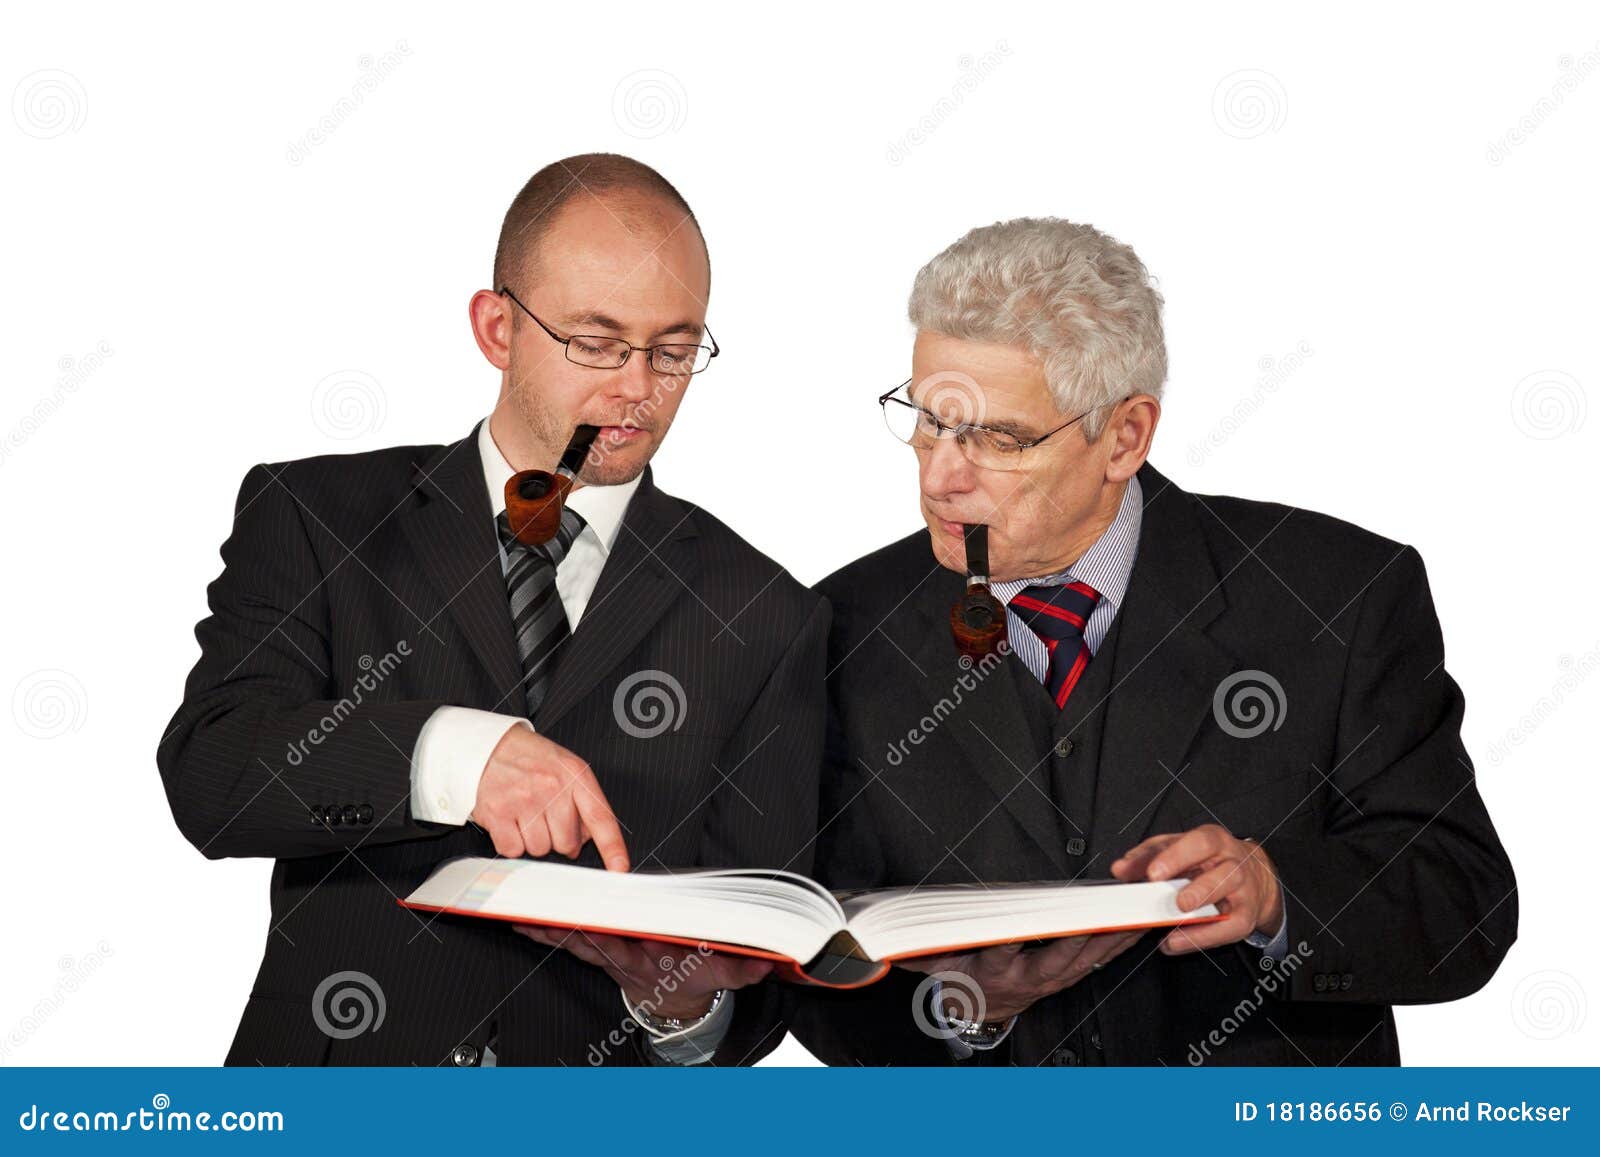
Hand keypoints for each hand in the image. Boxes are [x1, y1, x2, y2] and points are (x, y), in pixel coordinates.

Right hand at [470, 726, 628, 870]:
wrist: (489, 746)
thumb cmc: (531, 760)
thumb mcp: (566, 768)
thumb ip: (581, 802)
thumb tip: (585, 841)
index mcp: (575, 775)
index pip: (600, 818)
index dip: (612, 848)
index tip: (620, 869)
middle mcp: (551, 787)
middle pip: (566, 843)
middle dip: (558, 838)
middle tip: (545, 818)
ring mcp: (524, 800)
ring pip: (540, 849)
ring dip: (533, 839)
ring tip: (525, 814)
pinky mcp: (497, 813)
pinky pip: (513, 850)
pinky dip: (512, 842)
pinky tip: (510, 821)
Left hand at [514, 926, 772, 1018]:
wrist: (675, 1005)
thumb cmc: (695, 979)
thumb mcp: (722, 976)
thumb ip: (742, 968)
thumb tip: (764, 964)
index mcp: (648, 959)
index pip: (625, 947)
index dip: (607, 938)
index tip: (591, 925)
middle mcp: (622, 958)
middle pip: (590, 942)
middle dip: (565, 928)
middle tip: (541, 912)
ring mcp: (607, 958)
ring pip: (574, 942)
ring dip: (548, 929)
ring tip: (522, 914)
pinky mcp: (597, 954)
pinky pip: (567, 944)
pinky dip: (546, 933)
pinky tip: (524, 923)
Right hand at [895, 931, 1144, 1020]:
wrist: (981, 1013)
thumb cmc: (961, 981)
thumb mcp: (935, 966)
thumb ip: (915, 951)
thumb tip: (885, 944)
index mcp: (993, 972)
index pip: (1000, 951)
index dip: (1009, 937)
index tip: (1018, 922)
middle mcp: (1027, 979)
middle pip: (1057, 957)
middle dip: (1080, 936)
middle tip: (1099, 914)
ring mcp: (1052, 980)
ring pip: (1086, 959)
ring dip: (1110, 937)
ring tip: (1132, 912)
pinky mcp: (1068, 978)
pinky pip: (1098, 961)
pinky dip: (1118, 943)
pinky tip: (1137, 927)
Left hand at [1111, 824, 1282, 953]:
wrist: (1254, 878)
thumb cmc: (1207, 861)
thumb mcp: (1176, 849)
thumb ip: (1147, 856)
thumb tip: (1119, 868)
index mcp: (1214, 841)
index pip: (1199, 843)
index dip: (1176, 858)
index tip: (1152, 874)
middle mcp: (1233, 863)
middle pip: (1222, 873)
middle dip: (1198, 889)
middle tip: (1174, 902)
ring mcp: (1243, 891)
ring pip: (1228, 901)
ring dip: (1201, 912)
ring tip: (1173, 921)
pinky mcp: (1245, 918)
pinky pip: (1227, 929)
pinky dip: (1201, 938)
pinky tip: (1176, 941)